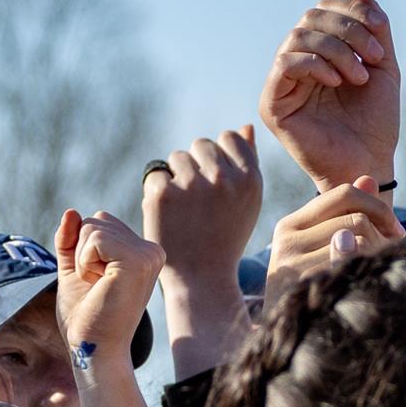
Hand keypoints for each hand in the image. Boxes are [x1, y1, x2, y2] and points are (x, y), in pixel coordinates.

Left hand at [52, 209, 164, 368]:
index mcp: (142, 252)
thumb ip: (71, 240)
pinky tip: (99, 284)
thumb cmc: (86, 314)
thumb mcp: (74, 269)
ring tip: (99, 287)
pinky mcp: (138, 261)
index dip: (83, 250)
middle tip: (96, 286)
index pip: (100, 221)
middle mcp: (151, 251)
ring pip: (93, 227)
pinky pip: (96, 238)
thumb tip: (71, 212)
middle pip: (96, 220)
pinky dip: (85, 262)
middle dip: (82, 252)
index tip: (96, 282)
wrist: (93, 347)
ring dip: (83, 260)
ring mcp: (148, 255)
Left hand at [146, 126, 259, 378]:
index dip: (218, 158)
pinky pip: (156, 174)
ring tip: (184, 210)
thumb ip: (247, 162)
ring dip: (176, 178)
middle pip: (200, 145)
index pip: (229, 137)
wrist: (201, 279)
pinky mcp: (163, 194)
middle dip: (196, 167)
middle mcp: (223, 178)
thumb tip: (244, 127)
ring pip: (176, 157)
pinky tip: (168, 216)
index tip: (215, 184)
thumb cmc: (226, 239)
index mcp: (250, 178)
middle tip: (198, 203)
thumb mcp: (247, 203)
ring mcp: (192, 185)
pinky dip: (157, 192)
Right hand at [259, 0, 400, 191]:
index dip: (352, 10)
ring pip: (297, 37)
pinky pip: (284, 64)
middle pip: (310, 18)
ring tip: (358, 75)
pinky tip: (336, 82)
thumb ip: (373, 28)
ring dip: (335, 48)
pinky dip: (315, 64)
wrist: (369, 162)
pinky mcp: (272, 104)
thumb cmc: (376, 123)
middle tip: (374, 56)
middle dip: (347, 29)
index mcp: (320, 53)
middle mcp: (297, 64)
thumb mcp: (382, 66)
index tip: (381, 30)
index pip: (324, 10)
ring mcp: (282, 84)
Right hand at [264, 176, 403, 301]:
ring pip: (358, 242)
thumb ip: (344, 215)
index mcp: (290, 226)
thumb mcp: (322, 249)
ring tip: (379, 277)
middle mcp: (286, 240)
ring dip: (379, 259)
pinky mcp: (303, 287)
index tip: (397, 232)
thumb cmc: (310, 294)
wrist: (284, 343)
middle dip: (384, 238)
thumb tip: (368, 177)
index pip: (343, 194)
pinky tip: (369, 291)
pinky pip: (352, 266)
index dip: (378, 207)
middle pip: (356, 219)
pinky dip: (369, 276)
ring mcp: (292, 265)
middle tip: (392, 261)